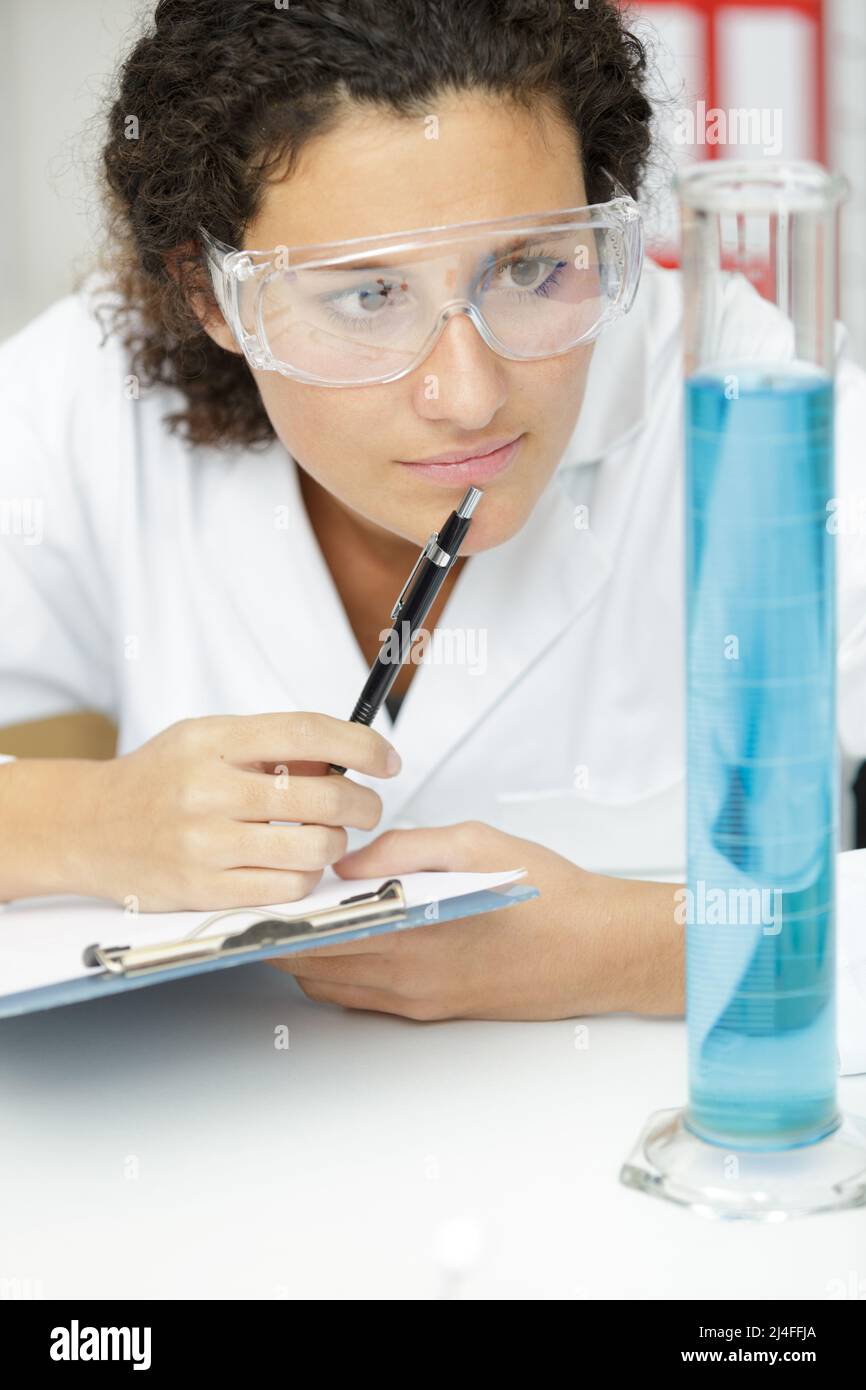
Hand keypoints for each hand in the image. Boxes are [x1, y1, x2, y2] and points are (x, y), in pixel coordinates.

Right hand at [72, 713, 400, 910]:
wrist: (86, 826)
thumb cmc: (158, 780)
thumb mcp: (205, 740)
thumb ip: (270, 746)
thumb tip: (342, 760)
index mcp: (213, 741)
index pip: (306, 733)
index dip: (360, 745)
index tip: (388, 759)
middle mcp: (208, 789)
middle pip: (321, 796)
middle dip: (362, 804)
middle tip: (367, 808)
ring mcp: (205, 843)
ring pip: (312, 848)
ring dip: (336, 844)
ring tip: (328, 837)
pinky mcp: (204, 889)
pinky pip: (286, 888)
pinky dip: (307, 878)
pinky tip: (299, 866)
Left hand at [269, 820, 683, 1020]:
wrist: (601, 950)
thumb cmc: (548, 895)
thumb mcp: (477, 844)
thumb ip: (404, 848)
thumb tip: (350, 861)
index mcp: (415, 935)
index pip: (317, 937)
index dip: (278, 919)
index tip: (260, 894)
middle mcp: (410, 979)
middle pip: (314, 966)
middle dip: (284, 937)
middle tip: (272, 901)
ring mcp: (420, 1001)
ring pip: (334, 985)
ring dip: (311, 955)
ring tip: (306, 916)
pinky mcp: (434, 1011)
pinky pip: (366, 997)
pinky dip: (344, 970)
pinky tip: (352, 937)